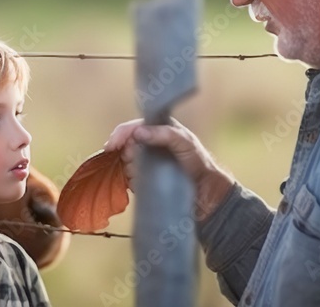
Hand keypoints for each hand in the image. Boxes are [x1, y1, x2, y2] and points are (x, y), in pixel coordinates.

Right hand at [103, 118, 234, 219]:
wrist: (207, 192)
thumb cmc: (199, 162)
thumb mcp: (185, 142)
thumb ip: (164, 134)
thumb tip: (137, 132)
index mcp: (157, 130)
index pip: (131, 128)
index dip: (119, 135)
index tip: (112, 146)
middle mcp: (149, 145)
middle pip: (124, 146)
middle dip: (126, 153)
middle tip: (135, 160)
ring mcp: (146, 164)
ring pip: (124, 164)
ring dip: (130, 169)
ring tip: (146, 174)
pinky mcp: (144, 181)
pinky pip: (128, 180)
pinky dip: (130, 181)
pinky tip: (141, 184)